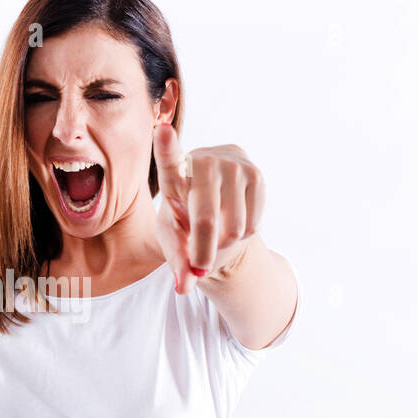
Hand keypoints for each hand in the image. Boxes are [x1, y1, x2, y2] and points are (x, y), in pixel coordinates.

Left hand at [152, 122, 264, 293]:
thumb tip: (184, 287)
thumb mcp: (174, 245)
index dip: (166, 147)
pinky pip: (253, 222)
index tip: (161, 130)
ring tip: (217, 231)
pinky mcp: (256, 174)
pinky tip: (236, 221)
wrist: (216, 212)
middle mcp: (201, 162)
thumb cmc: (185, 227)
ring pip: (234, 226)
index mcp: (173, 176)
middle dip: (202, 252)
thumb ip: (177, 264)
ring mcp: (231, 164)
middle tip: (199, 266)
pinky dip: (245, 235)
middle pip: (205, 220)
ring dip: (226, 242)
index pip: (169, 162)